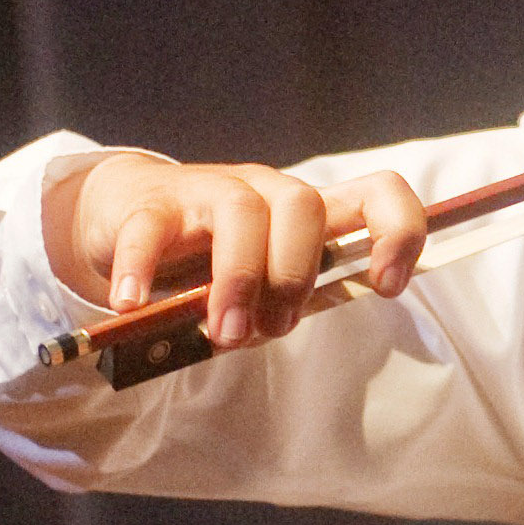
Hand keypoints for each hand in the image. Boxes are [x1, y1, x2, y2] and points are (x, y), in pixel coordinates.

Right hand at [50, 156, 426, 347]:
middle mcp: (266, 191)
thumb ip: (284, 304)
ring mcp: (208, 191)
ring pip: (242, 212)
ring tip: (224, 333)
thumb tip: (278, 332)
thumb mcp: (264, 283)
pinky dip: (142, 268)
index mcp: (308, 214)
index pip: (378, 194)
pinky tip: (133, 303)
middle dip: (296, 274)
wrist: (126, 215)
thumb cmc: (210, 261)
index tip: (386, 285)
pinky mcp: (150, 203)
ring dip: (239, 279)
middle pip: (303, 206)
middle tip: (274, 330)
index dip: (397, 232)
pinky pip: (149, 229)